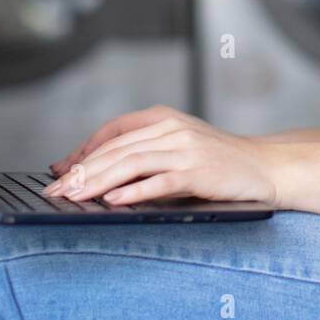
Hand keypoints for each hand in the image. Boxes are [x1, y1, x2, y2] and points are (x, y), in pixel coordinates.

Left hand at [41, 109, 279, 207]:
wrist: (264, 166)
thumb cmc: (219, 161)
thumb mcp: (179, 146)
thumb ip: (144, 152)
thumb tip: (97, 173)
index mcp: (163, 119)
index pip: (112, 132)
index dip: (82, 151)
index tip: (58, 171)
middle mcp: (171, 129)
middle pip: (116, 149)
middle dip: (80, 171)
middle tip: (54, 190)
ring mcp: (185, 149)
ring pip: (131, 163)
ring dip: (97, 181)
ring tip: (73, 197)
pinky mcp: (198, 171)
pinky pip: (160, 181)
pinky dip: (134, 191)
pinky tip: (113, 201)